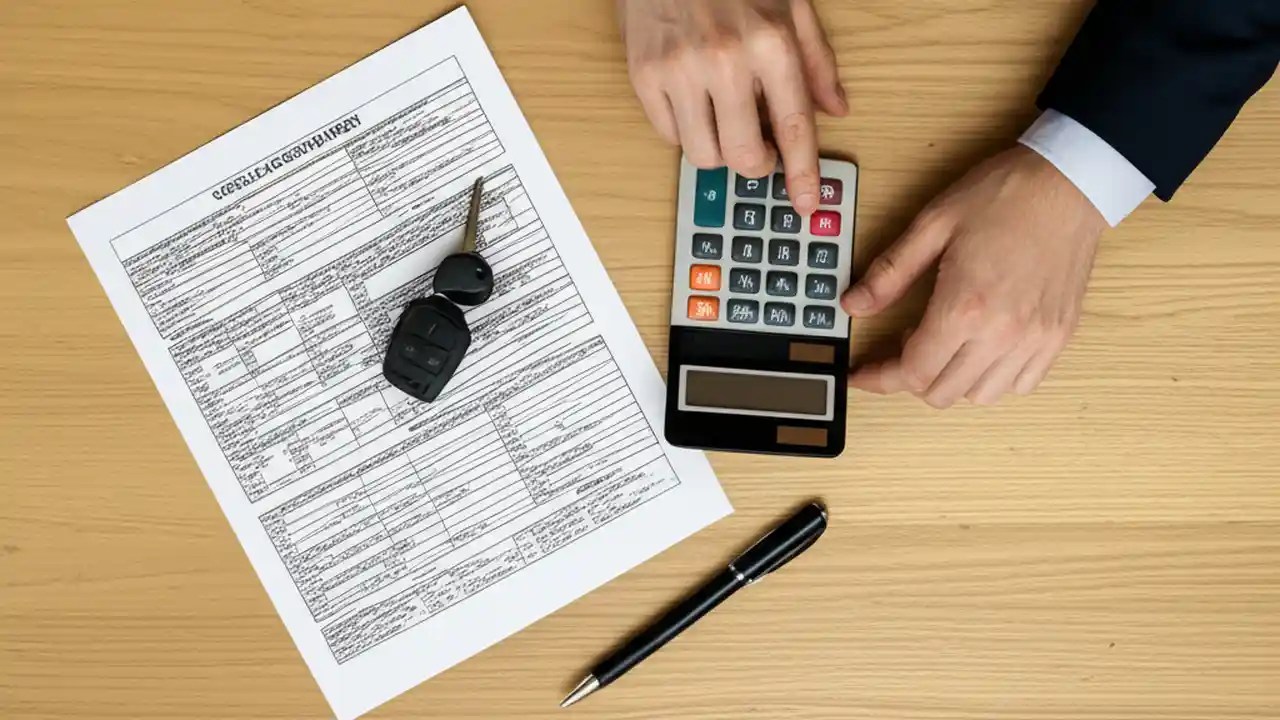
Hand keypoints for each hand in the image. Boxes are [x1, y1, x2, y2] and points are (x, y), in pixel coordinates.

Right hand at [617, 0, 846, 214]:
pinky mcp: (643, 74)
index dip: (802, 173)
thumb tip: (835, 110)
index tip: (806, 204)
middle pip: (743, 155)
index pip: (794, 126)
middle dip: (755, 163)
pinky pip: (668, 135)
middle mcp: (725, 59)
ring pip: (702, 154)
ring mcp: (679, 69)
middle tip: (759, 151)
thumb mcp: (790, 4)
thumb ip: (816, 61)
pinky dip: (683, 129)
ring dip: (717, 149)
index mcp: (771, 42)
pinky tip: (691, 99)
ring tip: (722, 118)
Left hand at [842, 146, 1106, 406]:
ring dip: (953, 379)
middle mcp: (1002, 334)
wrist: (1070, 182)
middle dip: (911, 376)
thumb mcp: (932, 224)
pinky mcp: (1059, 337)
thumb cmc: (1004, 196)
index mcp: (965, 307)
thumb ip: (889, 272)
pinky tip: (982, 345)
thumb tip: (854, 305)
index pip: (912, 372)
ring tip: (947, 338)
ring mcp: (1035, 340)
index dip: (879, 377)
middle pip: (942, 393)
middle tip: (906, 339)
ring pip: (980, 396)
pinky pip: (1020, 384)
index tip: (862, 374)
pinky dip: (993, 377)